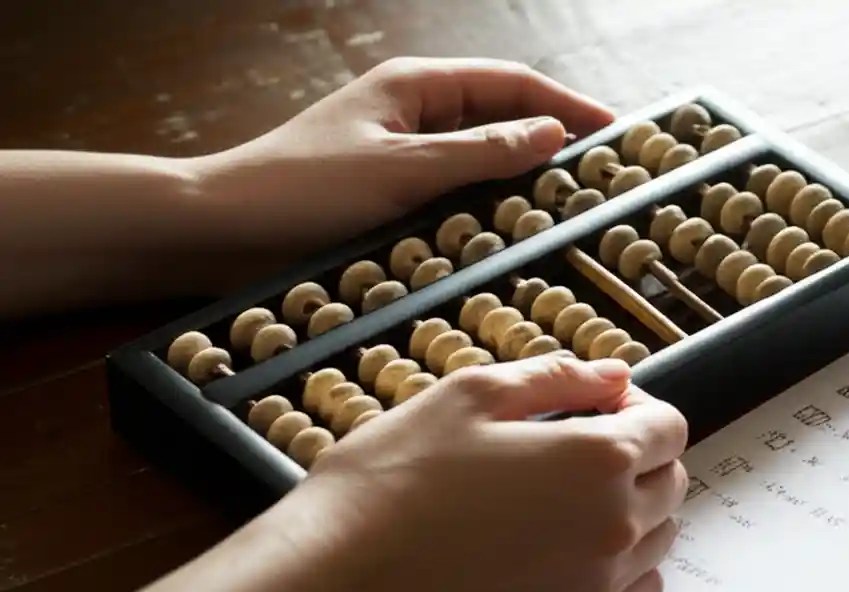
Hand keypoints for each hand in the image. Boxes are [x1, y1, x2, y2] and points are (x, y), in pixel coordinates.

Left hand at [196, 57, 614, 251]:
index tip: (616, 135)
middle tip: (602, 179)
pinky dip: (485, 207)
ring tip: (569, 209)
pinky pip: (453, 193)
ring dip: (520, 179)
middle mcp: (413, 113)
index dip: (568, 107)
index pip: (513, 85)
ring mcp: (400, 154)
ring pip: (479, 159)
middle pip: (502, 118)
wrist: (219, 230)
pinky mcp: (386, 194)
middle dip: (553, 141)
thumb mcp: (403, 170)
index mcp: (416, 87)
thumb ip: (481, 152)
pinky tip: (508, 235)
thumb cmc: (301, 190)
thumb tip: (552, 134)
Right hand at [273, 353, 688, 591]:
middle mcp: (616, 526)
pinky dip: (620, 567)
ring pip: (658, 537)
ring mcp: (601, 587)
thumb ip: (559, 378)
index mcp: (598, 459)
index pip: (668, 426)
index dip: (635, 405)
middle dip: (638, 455)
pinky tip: (566, 552)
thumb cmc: (394, 481)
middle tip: (573, 449)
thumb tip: (613, 374)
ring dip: (631, 510)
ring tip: (563, 502)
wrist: (340, 580)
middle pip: (670, 480)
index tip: (595, 406)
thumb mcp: (471, 396)